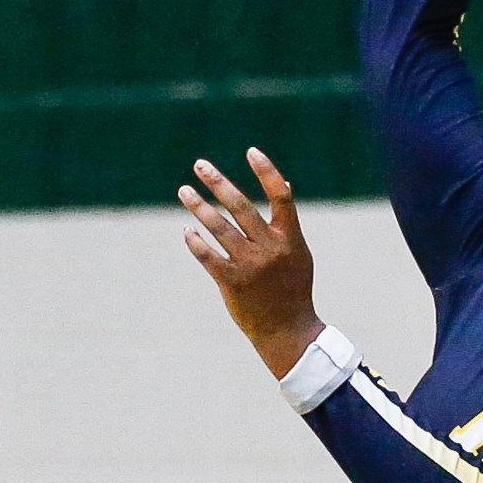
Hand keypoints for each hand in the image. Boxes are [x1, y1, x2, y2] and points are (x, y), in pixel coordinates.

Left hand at [180, 148, 325, 378]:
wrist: (287, 330)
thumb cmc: (293, 288)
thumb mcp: (299, 253)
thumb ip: (288, 222)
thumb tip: (286, 185)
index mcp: (290, 238)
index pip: (281, 196)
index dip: (267, 171)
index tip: (251, 151)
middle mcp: (270, 248)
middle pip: (241, 206)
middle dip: (218, 182)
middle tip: (199, 165)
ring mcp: (250, 265)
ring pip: (219, 228)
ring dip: (199, 207)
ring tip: (184, 191)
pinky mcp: (231, 282)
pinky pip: (208, 256)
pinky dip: (195, 242)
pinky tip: (187, 230)